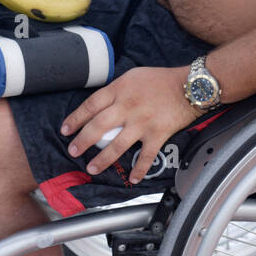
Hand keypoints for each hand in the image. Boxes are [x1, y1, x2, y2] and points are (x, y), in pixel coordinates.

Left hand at [60, 66, 193, 183]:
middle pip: (98, 126)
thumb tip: (100, 105)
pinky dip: (139, 169)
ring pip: (117, 145)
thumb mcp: (133, 77)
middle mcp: (128, 107)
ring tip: (92, 168)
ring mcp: (142, 122)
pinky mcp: (157, 134)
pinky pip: (146, 156)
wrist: (190, 86)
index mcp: (120, 90)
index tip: (66, 130)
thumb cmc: (161, 79)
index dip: (75, 119)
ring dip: (103, 159)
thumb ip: (116, 90)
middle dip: (83, 141)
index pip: (90, 105)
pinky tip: (132, 178)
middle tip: (74, 151)